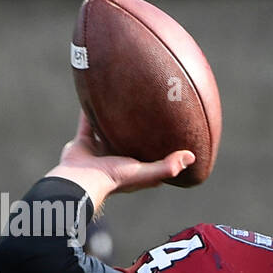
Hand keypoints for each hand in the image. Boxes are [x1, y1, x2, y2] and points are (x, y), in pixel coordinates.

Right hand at [46, 111, 195, 208]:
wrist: (81, 178)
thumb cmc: (115, 178)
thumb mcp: (146, 172)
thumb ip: (167, 166)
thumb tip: (192, 157)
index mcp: (133, 169)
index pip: (152, 160)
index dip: (162, 151)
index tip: (172, 137)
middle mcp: (117, 160)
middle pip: (130, 142)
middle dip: (138, 131)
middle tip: (148, 111)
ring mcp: (99, 152)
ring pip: (108, 131)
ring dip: (113, 120)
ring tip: (122, 101)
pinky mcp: (83, 143)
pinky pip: (87, 123)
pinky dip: (89, 112)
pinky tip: (94, 94)